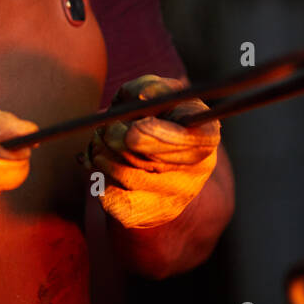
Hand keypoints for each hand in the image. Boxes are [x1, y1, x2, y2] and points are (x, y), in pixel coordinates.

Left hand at [84, 74, 219, 228]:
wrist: (151, 159)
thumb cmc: (154, 115)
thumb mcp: (155, 93)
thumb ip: (150, 87)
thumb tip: (143, 98)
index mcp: (206, 136)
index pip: (195, 144)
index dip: (162, 139)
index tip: (133, 129)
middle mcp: (197, 172)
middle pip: (153, 162)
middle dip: (118, 140)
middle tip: (105, 129)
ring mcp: (174, 199)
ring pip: (128, 178)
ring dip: (102, 155)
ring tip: (99, 141)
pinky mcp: (146, 216)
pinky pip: (111, 197)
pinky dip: (96, 175)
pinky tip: (97, 163)